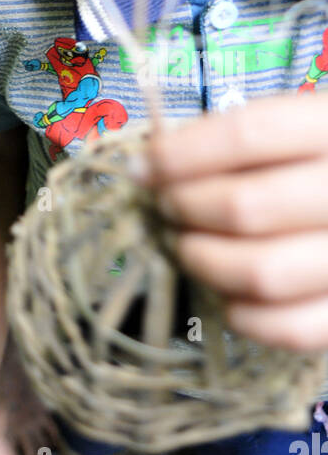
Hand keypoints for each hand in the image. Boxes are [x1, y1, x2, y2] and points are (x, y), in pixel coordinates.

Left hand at [138, 94, 327, 350]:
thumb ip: (240, 140)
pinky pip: (293, 328)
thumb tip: (154, 166)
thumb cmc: (320, 162)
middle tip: (165, 207)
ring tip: (186, 246)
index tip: (144, 167)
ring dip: (205, 261)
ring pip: (263, 272)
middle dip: (185, 207)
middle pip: (246, 206)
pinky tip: (227, 297)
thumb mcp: (299, 127)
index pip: (248, 133)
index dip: (182, 152)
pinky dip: (247, 316)